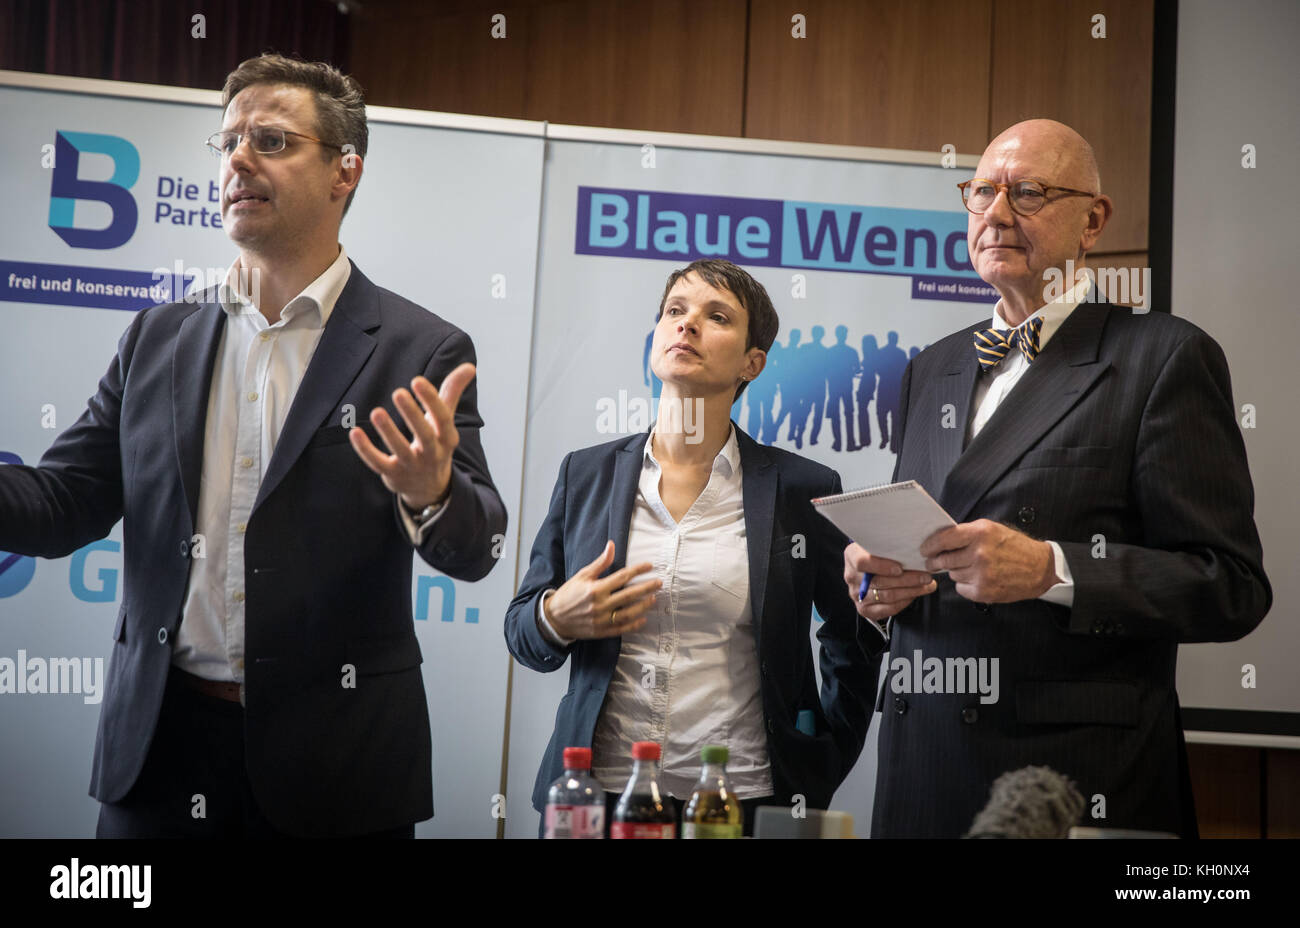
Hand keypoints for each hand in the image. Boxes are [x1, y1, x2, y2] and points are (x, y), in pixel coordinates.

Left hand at [349, 362, 474, 508]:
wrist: (429, 487)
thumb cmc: (435, 443)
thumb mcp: (445, 420)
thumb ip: (453, 392)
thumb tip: (469, 367)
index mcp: (447, 437)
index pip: (442, 418)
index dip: (431, 399)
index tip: (417, 380)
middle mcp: (432, 453)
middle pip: (424, 435)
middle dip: (412, 414)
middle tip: (398, 392)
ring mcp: (412, 466)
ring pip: (400, 450)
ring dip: (388, 432)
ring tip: (376, 412)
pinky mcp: (393, 475)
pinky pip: (378, 463)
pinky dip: (366, 450)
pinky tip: (355, 433)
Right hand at [545, 541, 660, 639]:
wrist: (555, 618)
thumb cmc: (569, 594)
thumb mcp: (582, 575)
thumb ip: (600, 562)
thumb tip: (611, 545)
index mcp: (595, 589)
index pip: (621, 577)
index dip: (637, 570)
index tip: (649, 566)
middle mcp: (600, 605)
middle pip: (628, 595)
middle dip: (646, 588)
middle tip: (659, 583)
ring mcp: (601, 620)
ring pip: (628, 613)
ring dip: (643, 606)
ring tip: (653, 599)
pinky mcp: (601, 632)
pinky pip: (621, 629)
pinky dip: (633, 625)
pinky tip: (643, 620)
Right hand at [843, 542, 936, 623]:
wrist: (870, 569)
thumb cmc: (880, 553)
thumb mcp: (880, 544)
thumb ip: (890, 545)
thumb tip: (915, 546)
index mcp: (851, 556)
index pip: (862, 562)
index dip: (881, 566)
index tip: (900, 568)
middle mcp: (851, 576)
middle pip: (879, 581)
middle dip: (907, 579)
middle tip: (926, 576)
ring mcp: (856, 595)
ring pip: (887, 596)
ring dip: (910, 591)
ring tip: (927, 585)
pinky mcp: (864, 609)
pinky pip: (888, 609)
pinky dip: (905, 602)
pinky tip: (916, 594)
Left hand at [920, 519, 1057, 603]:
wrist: (1040, 568)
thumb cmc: (1013, 546)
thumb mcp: (991, 529)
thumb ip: (966, 533)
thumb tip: (939, 540)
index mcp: (980, 533)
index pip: (944, 539)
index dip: (930, 545)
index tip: (924, 550)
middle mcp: (979, 553)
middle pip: (944, 559)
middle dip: (936, 561)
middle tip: (933, 562)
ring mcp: (981, 574)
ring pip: (952, 574)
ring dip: (956, 571)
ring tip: (969, 567)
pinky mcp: (983, 591)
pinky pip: (960, 588)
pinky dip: (965, 584)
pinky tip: (977, 578)